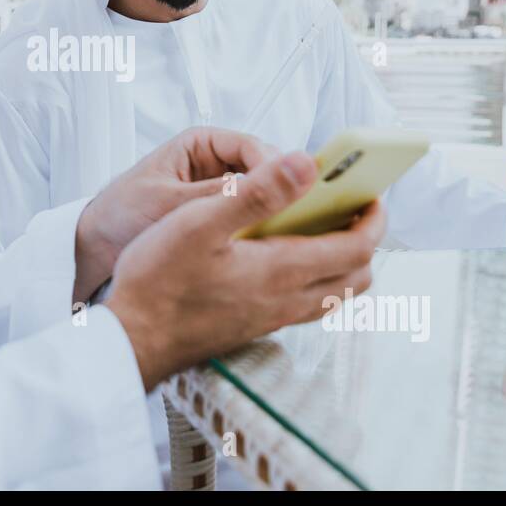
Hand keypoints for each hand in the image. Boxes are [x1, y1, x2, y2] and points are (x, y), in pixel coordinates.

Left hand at [72, 128, 278, 302]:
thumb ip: (215, 193)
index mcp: (200, 145)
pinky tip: (263, 248)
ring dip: (268, 213)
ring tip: (278, 235)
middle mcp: (214, 165)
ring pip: (260, 197)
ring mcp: (219, 194)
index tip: (281, 190)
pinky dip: (257, 231)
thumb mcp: (168, 202)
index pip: (251, 146)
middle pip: (264, 172)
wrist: (96, 250)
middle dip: (274, 192)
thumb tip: (261, 182)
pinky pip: (249, 220)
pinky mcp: (219, 220)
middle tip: (287, 217)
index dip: (271, 167)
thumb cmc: (119, 214)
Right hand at [104, 149, 385, 390]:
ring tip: (319, 229)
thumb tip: (305, 164)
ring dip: (340, 262)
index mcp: (282, 271)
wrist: (131, 341)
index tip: (371, 193)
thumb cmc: (158, 282)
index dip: (374, 218)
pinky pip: (304, 305)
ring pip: (332, 294)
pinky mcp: (253, 327)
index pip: (358, 247)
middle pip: (356, 276)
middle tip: (349, 209)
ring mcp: (271, 318)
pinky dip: (312, 278)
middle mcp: (286, 301)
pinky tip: (279, 258)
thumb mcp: (200, 222)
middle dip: (364, 240)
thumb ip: (257, 192)